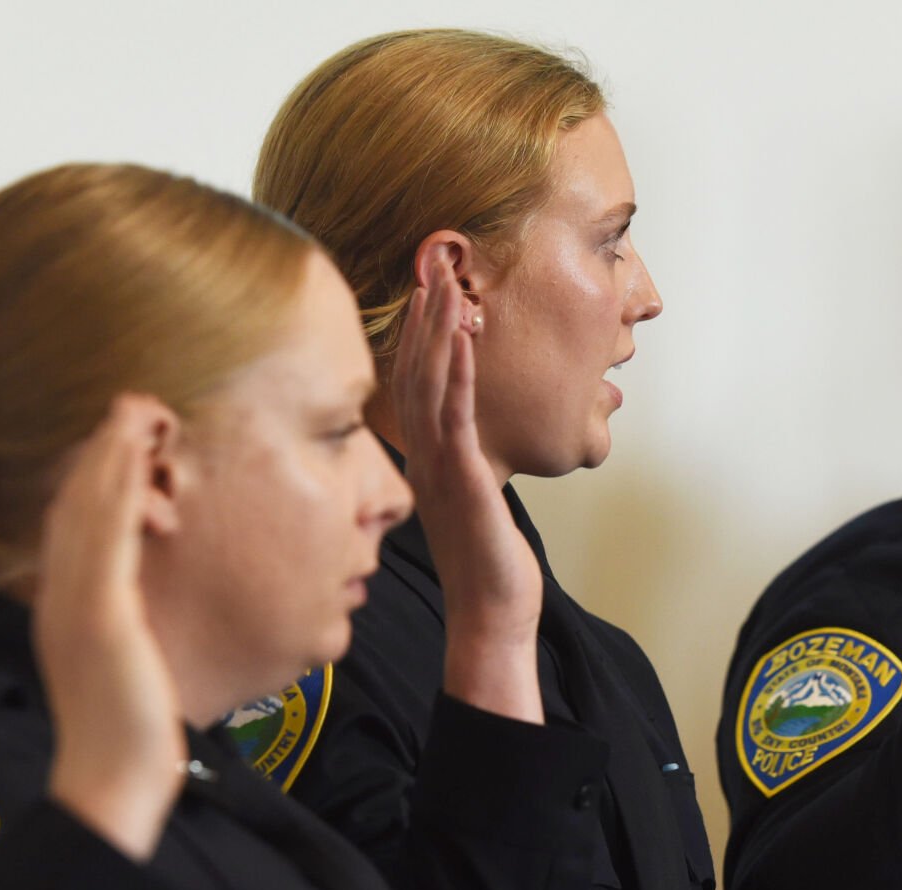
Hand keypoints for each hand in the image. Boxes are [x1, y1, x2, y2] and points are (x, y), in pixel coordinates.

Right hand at [34, 394, 185, 860]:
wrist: (113, 779)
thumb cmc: (132, 730)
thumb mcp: (127, 661)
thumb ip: (131, 623)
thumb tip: (153, 606)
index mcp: (69, 606)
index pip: (75, 524)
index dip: (95, 475)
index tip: (122, 437)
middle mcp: (64, 598)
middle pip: (74, 505)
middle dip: (102, 451)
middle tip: (132, 403)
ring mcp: (77, 606)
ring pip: (88, 513)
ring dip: (111, 457)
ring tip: (136, 412)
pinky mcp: (100, 618)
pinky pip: (106, 543)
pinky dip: (116, 495)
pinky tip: (134, 462)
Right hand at [394, 259, 544, 723]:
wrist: (489, 614)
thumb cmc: (487, 564)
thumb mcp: (473, 502)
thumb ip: (463, 468)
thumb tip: (469, 446)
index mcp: (425, 460)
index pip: (413, 384)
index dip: (414, 334)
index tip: (424, 289)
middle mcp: (423, 458)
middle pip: (414, 373)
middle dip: (423, 316)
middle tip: (432, 263)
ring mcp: (438, 468)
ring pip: (432, 386)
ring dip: (439, 331)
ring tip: (446, 283)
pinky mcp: (462, 480)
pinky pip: (457, 417)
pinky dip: (461, 373)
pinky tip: (466, 337)